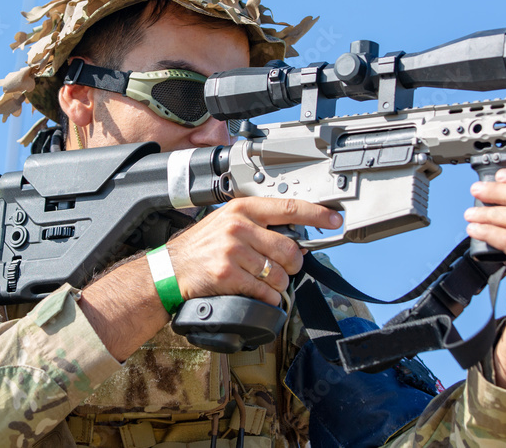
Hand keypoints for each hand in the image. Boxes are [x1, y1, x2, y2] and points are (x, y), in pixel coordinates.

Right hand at [168, 198, 342, 306]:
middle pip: (289, 248)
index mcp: (242, 209)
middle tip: (285, 267)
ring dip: (278, 284)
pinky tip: (257, 293)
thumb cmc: (202, 247)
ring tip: (264, 281)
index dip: (317, 214)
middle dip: (293, 264)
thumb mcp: (227, 222)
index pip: (288, 207)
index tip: (334, 219)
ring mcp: (233, 251)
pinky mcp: (228, 275)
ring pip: (280, 274)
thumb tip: (297, 234)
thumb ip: (258, 224)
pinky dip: (268, 298)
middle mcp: (238, 226)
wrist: (171, 269)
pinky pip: (266, 291)